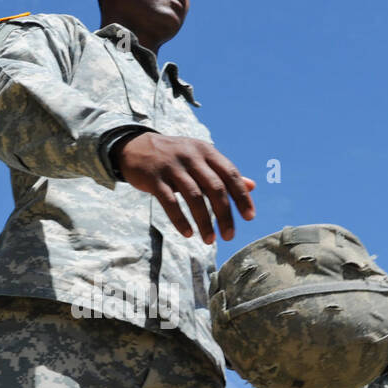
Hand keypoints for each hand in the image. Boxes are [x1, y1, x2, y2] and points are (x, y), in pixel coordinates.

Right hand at [114, 133, 254, 243]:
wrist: (134, 147)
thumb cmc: (174, 157)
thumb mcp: (200, 159)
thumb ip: (224, 173)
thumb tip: (253, 186)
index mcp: (206, 151)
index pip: (230, 174)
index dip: (242, 196)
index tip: (249, 217)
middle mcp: (191, 156)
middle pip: (215, 188)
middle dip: (224, 215)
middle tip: (229, 236)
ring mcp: (172, 166)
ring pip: (194, 197)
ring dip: (204, 222)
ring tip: (210, 240)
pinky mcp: (154, 178)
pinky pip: (170, 202)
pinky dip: (180, 219)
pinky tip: (188, 233)